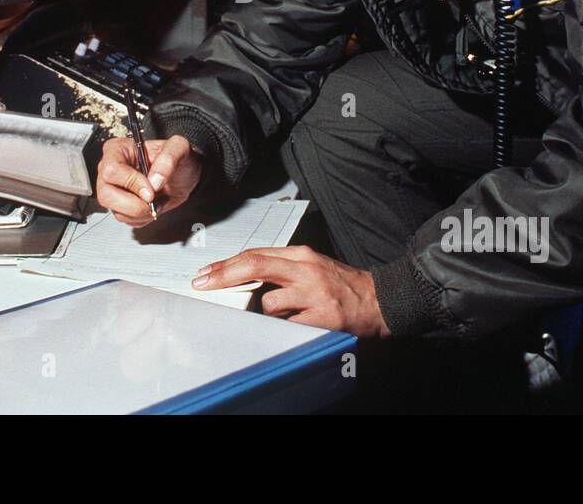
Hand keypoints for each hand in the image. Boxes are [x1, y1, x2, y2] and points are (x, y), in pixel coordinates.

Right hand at [96, 134, 202, 226]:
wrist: (183, 175)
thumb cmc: (177, 158)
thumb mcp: (179, 148)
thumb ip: (168, 159)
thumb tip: (154, 181)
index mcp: (118, 150)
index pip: (111, 170)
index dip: (131, 183)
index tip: (151, 189)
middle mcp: (110, 170)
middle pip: (106, 195)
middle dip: (134, 204)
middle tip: (152, 199)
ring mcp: (113, 190)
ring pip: (116, 211)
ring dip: (142, 211)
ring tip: (156, 199)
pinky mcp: (120, 206)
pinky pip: (126, 219)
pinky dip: (143, 217)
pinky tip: (153, 204)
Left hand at [192, 246, 392, 337]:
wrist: (380, 301)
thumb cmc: (341, 285)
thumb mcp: (311, 266)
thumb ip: (281, 268)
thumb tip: (242, 276)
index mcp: (302, 255)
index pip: (255, 254)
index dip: (227, 264)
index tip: (206, 274)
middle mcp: (306, 270)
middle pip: (256, 266)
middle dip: (224, 275)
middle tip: (203, 284)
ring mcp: (315, 294)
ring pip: (269, 303)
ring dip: (268, 313)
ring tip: (289, 314)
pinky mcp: (322, 318)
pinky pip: (288, 326)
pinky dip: (286, 328)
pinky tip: (298, 326)